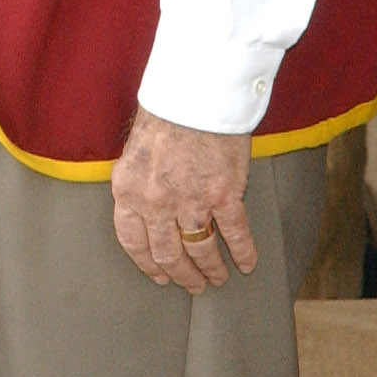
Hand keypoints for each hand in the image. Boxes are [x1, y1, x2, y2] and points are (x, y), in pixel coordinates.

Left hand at [112, 107, 256, 292]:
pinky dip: (243, 252)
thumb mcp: (136, 149)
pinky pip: (234, 234)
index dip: (147, 263)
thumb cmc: (166, 111)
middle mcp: (156, 202)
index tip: (159, 275)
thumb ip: (140, 181)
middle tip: (192, 284)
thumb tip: (148, 206)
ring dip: (210, 268)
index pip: (133, 241)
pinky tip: (248, 263)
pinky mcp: (224, 195)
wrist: (196, 92)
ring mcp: (191, 201)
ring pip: (200, 249)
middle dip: (181, 274)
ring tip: (218, 278)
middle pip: (167, 253)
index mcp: (128, 190)